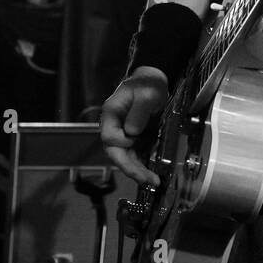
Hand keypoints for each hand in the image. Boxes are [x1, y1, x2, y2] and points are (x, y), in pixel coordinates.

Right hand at [92, 66, 168, 186]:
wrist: (153, 81)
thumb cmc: (148, 83)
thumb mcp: (147, 93)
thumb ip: (139, 111)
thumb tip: (132, 132)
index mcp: (111, 114)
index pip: (109, 136)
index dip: (121, 142)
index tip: (134, 139)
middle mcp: (113, 126)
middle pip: (115, 152)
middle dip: (130, 167)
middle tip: (146, 179)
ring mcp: (122, 134)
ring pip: (124, 157)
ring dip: (137, 171)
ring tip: (152, 181)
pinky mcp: (132, 138)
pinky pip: (133, 155)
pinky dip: (141, 166)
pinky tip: (151, 175)